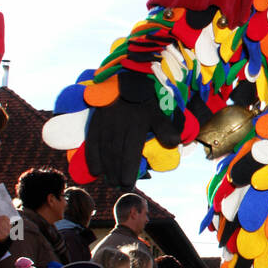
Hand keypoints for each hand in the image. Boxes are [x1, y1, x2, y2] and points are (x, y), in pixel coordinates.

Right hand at [84, 72, 182, 188]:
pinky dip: (92, 156)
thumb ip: (165, 128)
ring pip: (104, 149)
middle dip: (117, 173)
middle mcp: (118, 125)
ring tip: (111, 181)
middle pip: (116, 154)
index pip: (130, 151)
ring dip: (107, 168)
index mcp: (136, 124)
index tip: (128, 183)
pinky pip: (92, 141)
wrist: (126, 80)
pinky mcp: (95, 121)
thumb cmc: (145, 100)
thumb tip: (175, 142)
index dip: (128, 168)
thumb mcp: (158, 112)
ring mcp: (105, 123)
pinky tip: (95, 170)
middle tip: (120, 187)